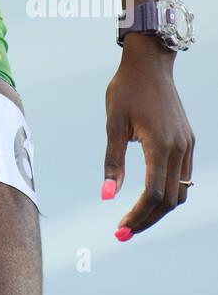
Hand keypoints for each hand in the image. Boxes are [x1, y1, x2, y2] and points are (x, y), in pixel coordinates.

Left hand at [103, 38, 194, 237]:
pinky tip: (149, 197)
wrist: (150, 63)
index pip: (153, 193)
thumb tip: (106, 195)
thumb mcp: (113, 122)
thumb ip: (112, 161)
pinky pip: (183, 177)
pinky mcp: (187, 141)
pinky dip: (168, 192)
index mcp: (159, 144)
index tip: (120, 229)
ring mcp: (186, 145)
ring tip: (135, 219)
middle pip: (169, 199)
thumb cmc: (126, 89)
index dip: (137, 215)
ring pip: (180, 191)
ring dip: (159, 209)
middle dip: (147, 219)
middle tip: (124, 231)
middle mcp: (178, 148)